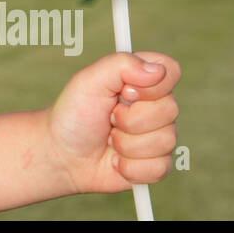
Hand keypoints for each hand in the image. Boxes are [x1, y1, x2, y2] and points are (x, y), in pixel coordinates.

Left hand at [43, 52, 180, 194]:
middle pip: (170, 109)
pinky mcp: (157, 164)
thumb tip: (157, 70)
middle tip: (109, 118)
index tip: (124, 91)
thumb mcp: (89, 80)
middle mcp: (156, 105)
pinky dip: (130, 166)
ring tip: (110, 139)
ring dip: (127, 144)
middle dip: (130, 119)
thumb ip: (121, 64)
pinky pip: (159, 167)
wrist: (63, 155)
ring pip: (165, 141)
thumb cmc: (74, 113)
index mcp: (143, 79)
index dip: (151, 84)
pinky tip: (116, 160)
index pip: (170, 71)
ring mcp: (159, 135)